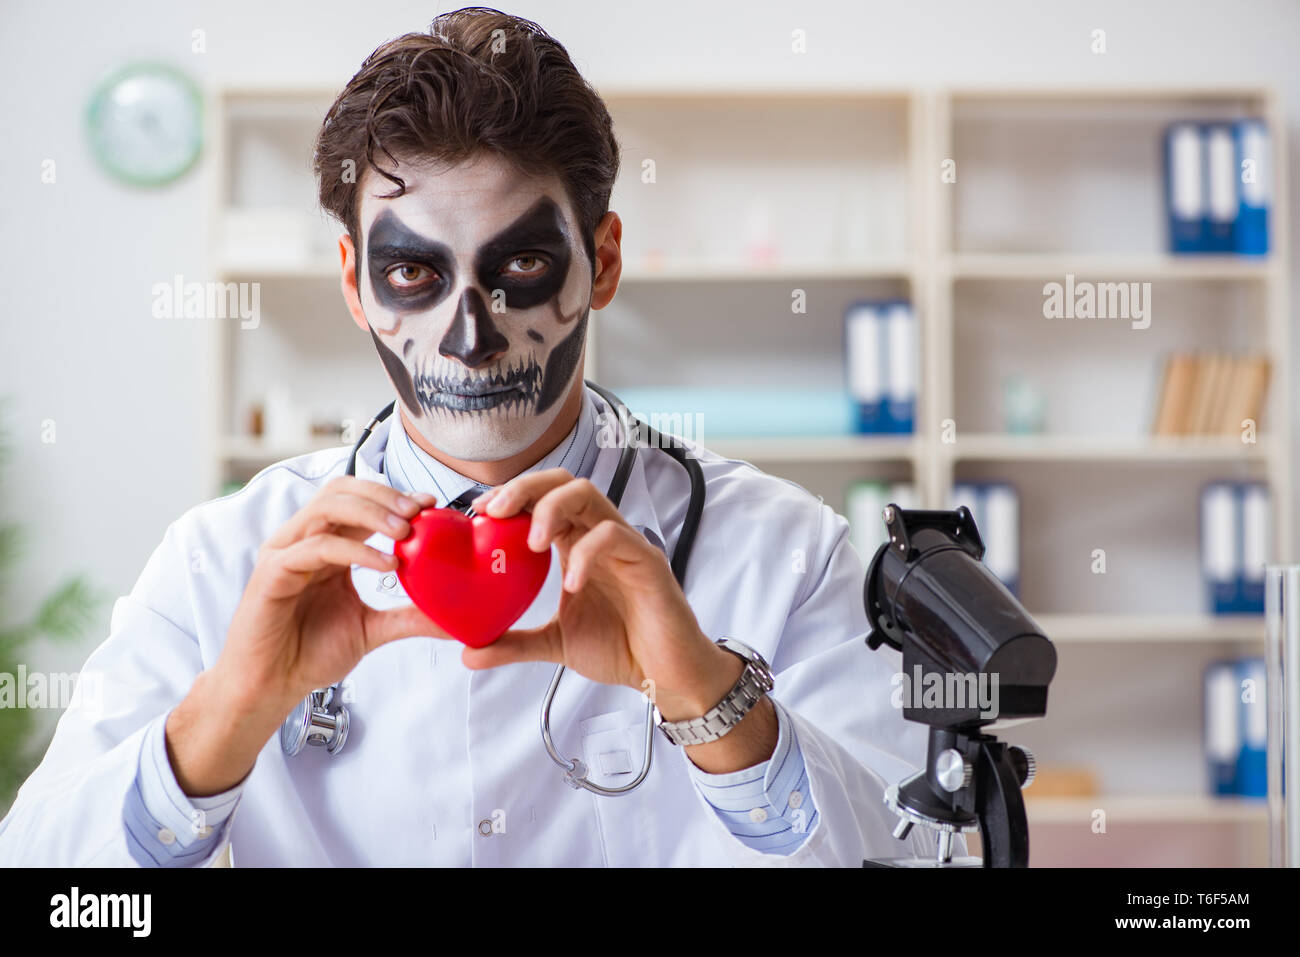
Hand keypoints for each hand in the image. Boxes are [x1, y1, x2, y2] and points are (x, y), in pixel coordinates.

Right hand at [217, 476, 451, 705]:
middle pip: (343, 492)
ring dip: (371, 513)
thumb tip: (454, 619)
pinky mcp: (273, 573)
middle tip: (419, 510)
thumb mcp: (372, 630)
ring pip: (328, 508)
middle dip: (384, 495)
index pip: (360, 502)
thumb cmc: (309, 654)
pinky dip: (355, 550)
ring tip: (405, 532)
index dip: (395, 496)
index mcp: (328, 546)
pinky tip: (386, 565)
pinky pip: (317, 547)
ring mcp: (286, 553)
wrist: (270, 687)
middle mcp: (304, 541)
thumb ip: (408, 618)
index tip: (430, 504)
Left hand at [460, 468, 739, 723]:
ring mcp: (625, 544)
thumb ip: (512, 643)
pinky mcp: (647, 562)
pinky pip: (614, 537)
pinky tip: (572, 583)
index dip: (511, 496)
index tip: (479, 513)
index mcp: (577, 544)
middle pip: (563, 482)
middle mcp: (599, 535)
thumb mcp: (554, 643)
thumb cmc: (620, 647)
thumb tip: (467, 654)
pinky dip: (587, 553)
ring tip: (531, 542)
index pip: (543, 498)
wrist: (663, 675)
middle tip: (494, 513)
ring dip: (552, 509)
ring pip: (589, 495)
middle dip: (525, 488)